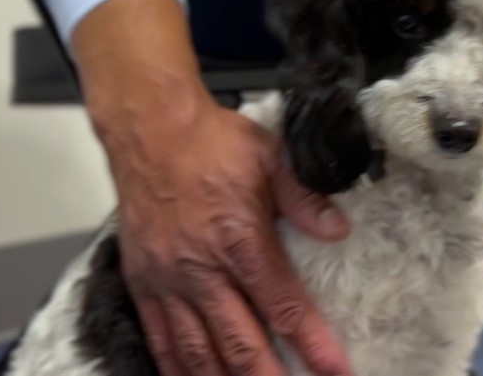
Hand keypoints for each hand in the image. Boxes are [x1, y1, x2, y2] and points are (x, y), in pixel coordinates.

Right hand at [73, 0, 354, 375]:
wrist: (150, 130)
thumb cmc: (212, 142)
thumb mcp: (272, 157)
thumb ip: (306, 197)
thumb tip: (339, 228)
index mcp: (239, 239)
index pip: (283, 305)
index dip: (312, 344)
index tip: (335, 369)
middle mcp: (201, 268)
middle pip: (240, 343)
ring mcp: (168, 280)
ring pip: (199, 352)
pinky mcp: (143, 283)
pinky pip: (161, 338)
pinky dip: (180, 367)